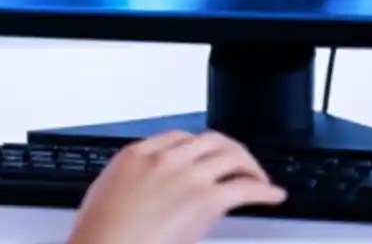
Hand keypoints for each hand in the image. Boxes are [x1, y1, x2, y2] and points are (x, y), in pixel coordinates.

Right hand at [67, 130, 285, 243]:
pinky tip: (272, 195)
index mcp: (137, 155)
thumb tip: (142, 194)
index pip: (178, 137)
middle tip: (239, 162)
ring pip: (231, 155)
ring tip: (259, 178)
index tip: (206, 155)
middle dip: (229, 150)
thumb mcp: (106, 195)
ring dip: (250, 165)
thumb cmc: (99, 234)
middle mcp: (165, 159)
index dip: (199, 147)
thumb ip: (131, 185)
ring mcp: (187, 176)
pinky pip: (245, 187)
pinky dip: (264, 189)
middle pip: (209, 140)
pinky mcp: (206, 200)